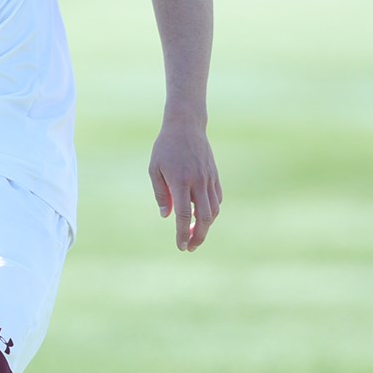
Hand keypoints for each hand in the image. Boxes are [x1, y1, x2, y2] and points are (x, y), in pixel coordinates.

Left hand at [149, 120, 220, 251]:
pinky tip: (201, 215)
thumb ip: (161, 194)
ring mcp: (209, 179)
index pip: (184, 215)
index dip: (183, 233)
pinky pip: (217, 199)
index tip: (180, 246)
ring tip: (194, 234)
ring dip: (206, 226)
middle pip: (204, 217)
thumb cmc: (165, 148)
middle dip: (199, 236)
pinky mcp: (215, 176)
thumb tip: (167, 216)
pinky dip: (211, 211)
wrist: (186, 126)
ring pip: (214, 210)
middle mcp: (198, 182)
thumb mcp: (155, 169)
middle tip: (190, 247)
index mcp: (180, 181)